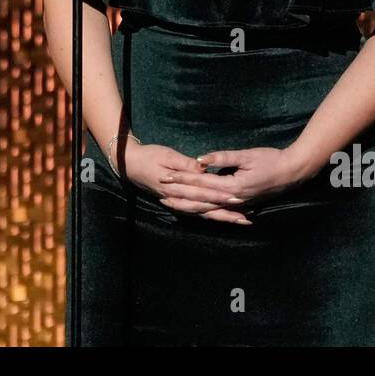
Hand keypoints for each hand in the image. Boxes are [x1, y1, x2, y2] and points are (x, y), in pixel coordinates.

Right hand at [118, 139, 251, 224]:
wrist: (130, 164)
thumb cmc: (149, 156)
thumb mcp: (166, 154)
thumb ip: (185, 163)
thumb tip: (202, 168)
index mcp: (175, 186)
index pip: (201, 193)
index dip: (219, 196)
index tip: (237, 198)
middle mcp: (176, 199)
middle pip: (204, 208)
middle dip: (225, 213)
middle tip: (244, 218)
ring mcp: (175, 203)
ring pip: (200, 213)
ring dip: (219, 218)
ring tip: (238, 221)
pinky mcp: (175, 203)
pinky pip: (194, 213)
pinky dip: (208, 216)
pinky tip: (219, 219)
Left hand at [159, 147, 312, 212]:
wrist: (293, 173)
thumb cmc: (271, 160)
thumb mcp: (247, 155)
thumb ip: (223, 157)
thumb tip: (201, 159)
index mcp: (232, 187)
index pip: (201, 182)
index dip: (183, 178)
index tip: (167, 175)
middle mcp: (233, 199)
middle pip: (201, 199)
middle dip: (180, 195)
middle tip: (162, 192)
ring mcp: (238, 205)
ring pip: (208, 208)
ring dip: (189, 205)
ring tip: (172, 204)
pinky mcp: (242, 205)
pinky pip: (218, 210)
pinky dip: (204, 210)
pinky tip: (194, 210)